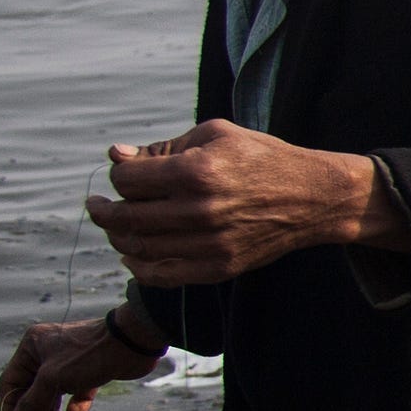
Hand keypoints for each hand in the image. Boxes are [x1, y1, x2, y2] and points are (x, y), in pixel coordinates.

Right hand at [0, 315, 153, 410]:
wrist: (134, 341)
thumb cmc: (89, 354)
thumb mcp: (53, 379)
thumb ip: (33, 403)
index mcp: (32, 347)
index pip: (11, 381)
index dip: (11, 407)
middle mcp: (48, 352)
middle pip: (32, 389)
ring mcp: (71, 361)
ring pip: (54, 392)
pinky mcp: (91, 369)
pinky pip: (77, 391)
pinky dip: (75, 405)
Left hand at [84, 121, 403, 285]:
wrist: (313, 197)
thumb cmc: (261, 158)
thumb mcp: (215, 135)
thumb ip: (163, 146)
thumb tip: (116, 156)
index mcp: (196, 170)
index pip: (127, 180)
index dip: (117, 175)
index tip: (122, 174)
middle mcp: (200, 210)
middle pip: (125, 217)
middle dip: (103, 210)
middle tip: (97, 204)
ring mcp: (210, 243)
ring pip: (137, 247)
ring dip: (117, 236)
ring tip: (116, 226)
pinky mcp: (219, 266)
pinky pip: (161, 275)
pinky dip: (137, 266)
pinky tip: (132, 253)